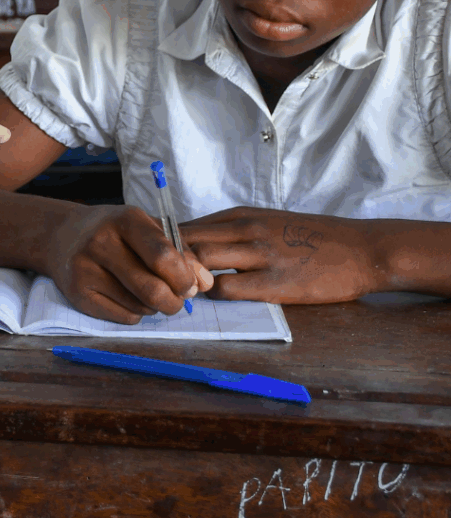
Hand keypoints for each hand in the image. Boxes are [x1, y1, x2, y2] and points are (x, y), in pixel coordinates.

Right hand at [44, 205, 214, 323]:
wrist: (61, 235)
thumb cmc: (114, 231)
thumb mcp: (145, 228)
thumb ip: (179, 251)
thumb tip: (205, 283)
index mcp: (125, 219)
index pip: (163, 255)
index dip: (184, 277)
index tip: (191, 285)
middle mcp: (100, 242)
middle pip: (152, 288)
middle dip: (174, 301)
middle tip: (178, 299)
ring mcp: (85, 269)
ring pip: (140, 306)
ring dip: (155, 306)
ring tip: (148, 292)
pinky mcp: (77, 294)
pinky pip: (124, 317)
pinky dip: (136, 313)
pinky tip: (128, 296)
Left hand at [183, 207, 384, 302]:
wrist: (359, 249)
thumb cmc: (308, 237)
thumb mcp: (265, 221)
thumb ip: (230, 231)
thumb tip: (190, 245)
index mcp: (239, 215)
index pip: (185, 226)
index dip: (165, 246)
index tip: (158, 263)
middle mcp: (246, 229)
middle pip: (186, 241)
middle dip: (169, 264)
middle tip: (166, 283)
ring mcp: (260, 254)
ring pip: (202, 262)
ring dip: (188, 280)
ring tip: (188, 294)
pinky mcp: (276, 282)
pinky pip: (229, 289)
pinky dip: (215, 297)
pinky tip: (218, 302)